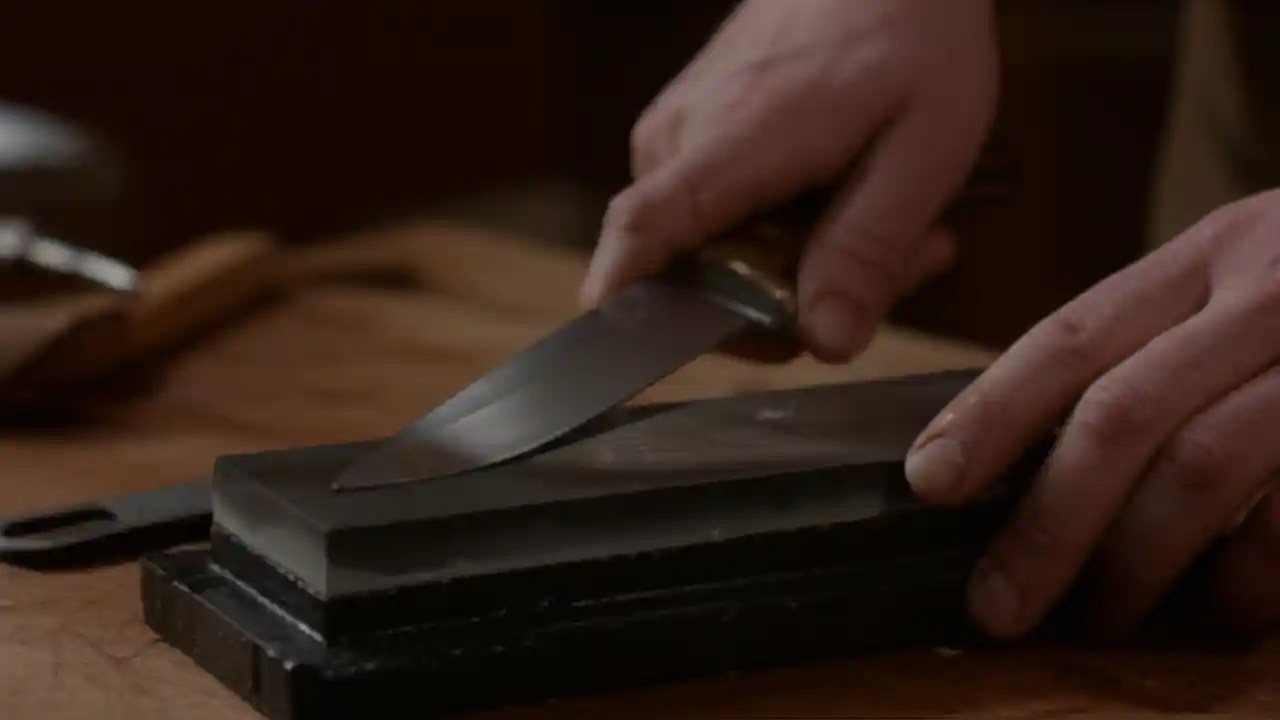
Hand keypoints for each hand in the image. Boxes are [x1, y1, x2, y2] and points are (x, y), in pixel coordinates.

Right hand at [579, 0, 998, 361]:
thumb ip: (868, 251)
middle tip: (898, 268)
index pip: (642, 232)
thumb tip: (823, 343)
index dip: (626, 307)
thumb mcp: (924, 151)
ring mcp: (677, 133)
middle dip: (792, 300)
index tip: (630, 360)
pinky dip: (789, 228)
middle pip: (696, 275)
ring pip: (715, 251)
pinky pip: (720, 216)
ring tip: (893, 222)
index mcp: (730, 142)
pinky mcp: (691, 133)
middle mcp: (679, 140)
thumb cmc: (911, 36)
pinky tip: (852, 199)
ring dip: (804, 263)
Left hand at [906, 189, 1279, 636]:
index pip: (1069, 336)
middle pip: (1124, 413)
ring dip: (1137, 560)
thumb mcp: (1246, 283)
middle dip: (1047, 523)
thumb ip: (1157, 346)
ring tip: (1096, 615)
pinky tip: (1222, 607)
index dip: (988, 413)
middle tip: (996, 604)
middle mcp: (1273, 290)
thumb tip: (1023, 452)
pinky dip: (1252, 574)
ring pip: (1210, 467)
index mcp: (1211, 252)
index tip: (929, 483)